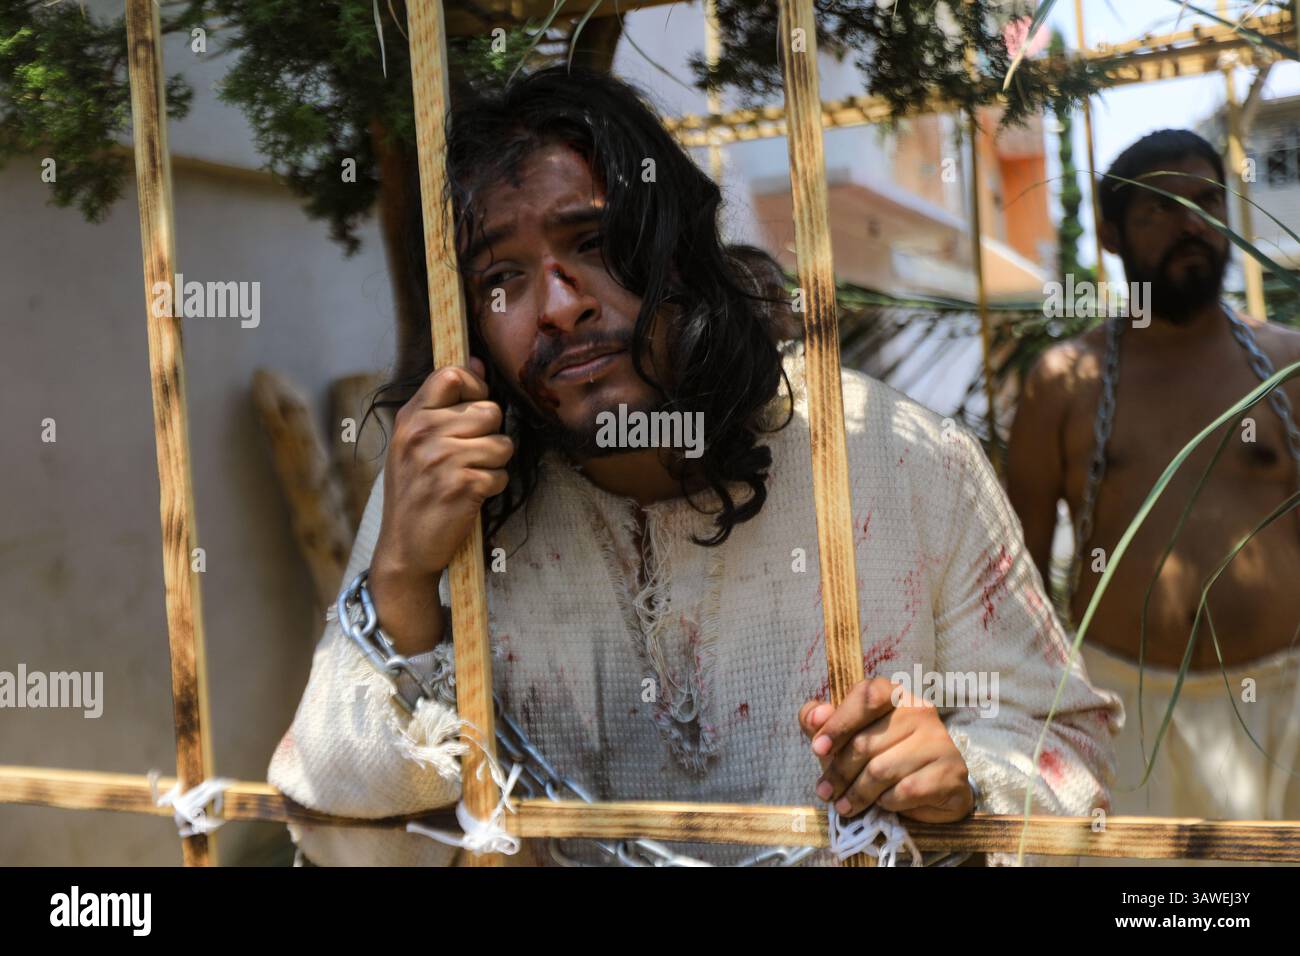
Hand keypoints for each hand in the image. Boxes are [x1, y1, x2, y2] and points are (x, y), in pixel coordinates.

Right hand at [369, 356, 512, 654]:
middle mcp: (423, 434)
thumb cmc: (414, 491)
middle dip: (489, 435)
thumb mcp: (413, 442)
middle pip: (489, 410)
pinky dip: (492, 488)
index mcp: (410, 418)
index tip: (473, 408)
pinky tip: (470, 497)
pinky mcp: (462, 486)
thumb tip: (476, 361)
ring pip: (502, 443)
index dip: (475, 387)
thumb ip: (443, 402)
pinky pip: (501, 474)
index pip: (451, 375)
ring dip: (494, 465)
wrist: (405, 547)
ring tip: (469, 478)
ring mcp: (442, 460)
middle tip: (469, 457)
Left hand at [798, 677, 972, 822]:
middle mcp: (919, 710)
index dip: (838, 724)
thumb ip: (825, 724)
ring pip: (882, 770)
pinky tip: (883, 804)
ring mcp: (938, 740)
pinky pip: (905, 791)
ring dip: (857, 794)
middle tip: (825, 792)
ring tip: (845, 806)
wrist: (933, 789)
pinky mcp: (950, 772)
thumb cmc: (884, 757)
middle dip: (839, 772)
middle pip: (866, 742)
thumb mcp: (848, 738)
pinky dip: (887, 803)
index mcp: (894, 694)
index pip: (866, 697)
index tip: (817, 749)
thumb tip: (815, 716)